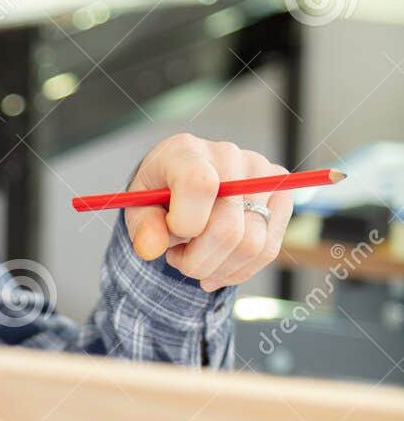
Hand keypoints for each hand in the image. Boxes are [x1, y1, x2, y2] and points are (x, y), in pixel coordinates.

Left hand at [124, 135, 293, 292]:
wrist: (184, 183)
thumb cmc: (160, 196)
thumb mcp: (139, 210)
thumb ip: (143, 227)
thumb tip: (151, 248)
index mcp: (186, 151)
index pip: (199, 186)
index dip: (184, 224)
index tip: (172, 232)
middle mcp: (229, 156)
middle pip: (228, 229)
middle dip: (198, 261)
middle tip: (179, 259)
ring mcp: (262, 174)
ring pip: (252, 245)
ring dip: (218, 268)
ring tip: (197, 260)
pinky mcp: (282, 196)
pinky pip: (268, 250)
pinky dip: (239, 269)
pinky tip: (218, 265)